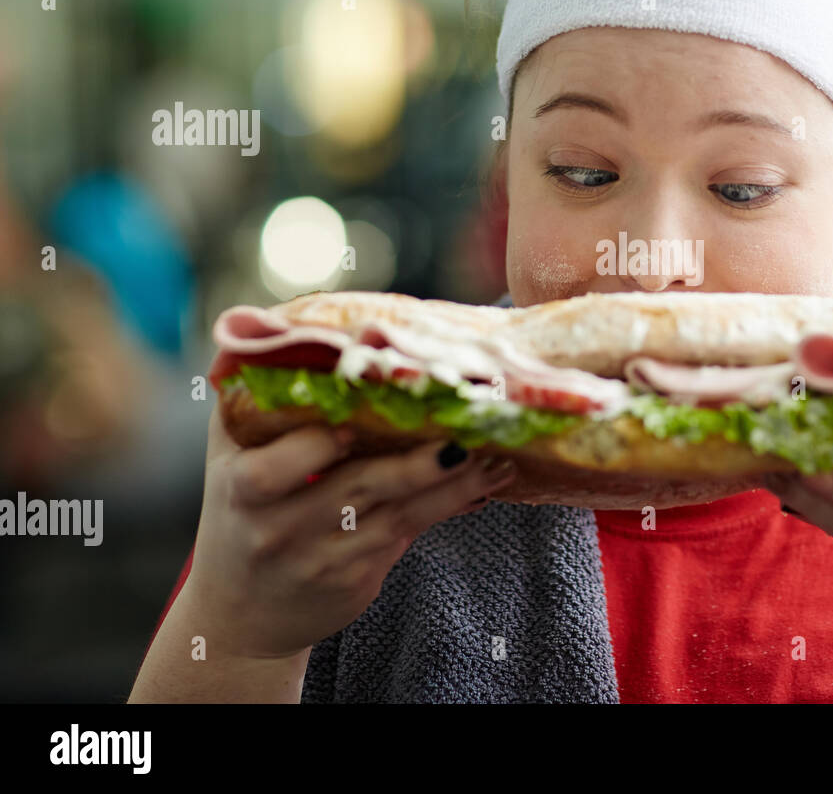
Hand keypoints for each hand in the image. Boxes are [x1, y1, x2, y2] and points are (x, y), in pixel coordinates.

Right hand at [184, 406, 515, 659]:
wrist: (239, 614)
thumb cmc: (241, 513)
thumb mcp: (229, 457)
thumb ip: (255, 397)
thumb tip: (293, 327)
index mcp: (241, 488)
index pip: (273, 469)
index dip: (316, 448)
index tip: (358, 421)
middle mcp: (279, 527)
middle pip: (354, 489)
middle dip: (413, 465)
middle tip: (463, 435)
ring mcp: (322, 556)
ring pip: (396, 513)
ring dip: (451, 484)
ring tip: (495, 456)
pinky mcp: (356, 577)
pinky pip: (410, 534)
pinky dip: (449, 505)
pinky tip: (485, 483)